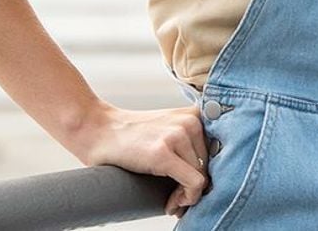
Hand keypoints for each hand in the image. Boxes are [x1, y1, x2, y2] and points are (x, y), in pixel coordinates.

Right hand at [68, 102, 209, 216]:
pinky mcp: (164, 153)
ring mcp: (178, 135)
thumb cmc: (133, 135)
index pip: (219, 150)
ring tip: (171, 199)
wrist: (98, 130)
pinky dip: (187, 198)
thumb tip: (212, 175)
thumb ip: (192, 141)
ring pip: (203, 176)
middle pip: (211, 164)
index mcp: (195, 114)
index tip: (194, 186)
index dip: (209, 171)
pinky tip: (172, 203)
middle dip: (196, 186)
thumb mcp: (169, 128)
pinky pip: (193, 183)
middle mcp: (191, 121)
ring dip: (188, 195)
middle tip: (178, 198)